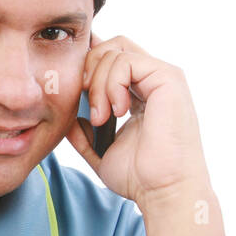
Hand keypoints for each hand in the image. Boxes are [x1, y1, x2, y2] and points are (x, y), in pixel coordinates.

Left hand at [66, 32, 212, 208]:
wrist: (162, 190)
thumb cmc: (139, 177)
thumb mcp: (100, 150)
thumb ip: (83, 131)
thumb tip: (67, 116)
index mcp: (139, 93)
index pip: (110, 59)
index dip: (88, 66)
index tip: (75, 95)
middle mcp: (152, 80)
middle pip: (110, 46)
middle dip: (88, 71)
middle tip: (88, 108)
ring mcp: (162, 76)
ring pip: (115, 50)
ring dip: (97, 85)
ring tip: (101, 118)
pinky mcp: (168, 77)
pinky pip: (126, 60)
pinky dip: (111, 84)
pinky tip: (116, 112)